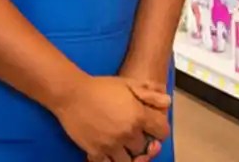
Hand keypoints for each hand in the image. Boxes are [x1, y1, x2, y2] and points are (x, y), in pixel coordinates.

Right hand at [53, 76, 170, 161]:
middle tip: (134, 136)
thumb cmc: (99, 87)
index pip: (163, 132)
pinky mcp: (96, 152)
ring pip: (129, 161)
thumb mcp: (127, 84)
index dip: (160, 129)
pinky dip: (111, 161)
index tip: (152, 128)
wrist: (71, 94)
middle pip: (146, 148)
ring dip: (128, 155)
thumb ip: (150, 94)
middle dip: (143, 143)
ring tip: (123, 146)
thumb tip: (167, 102)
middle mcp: (127, 132)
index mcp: (138, 115)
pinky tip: (110, 153)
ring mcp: (111, 144)